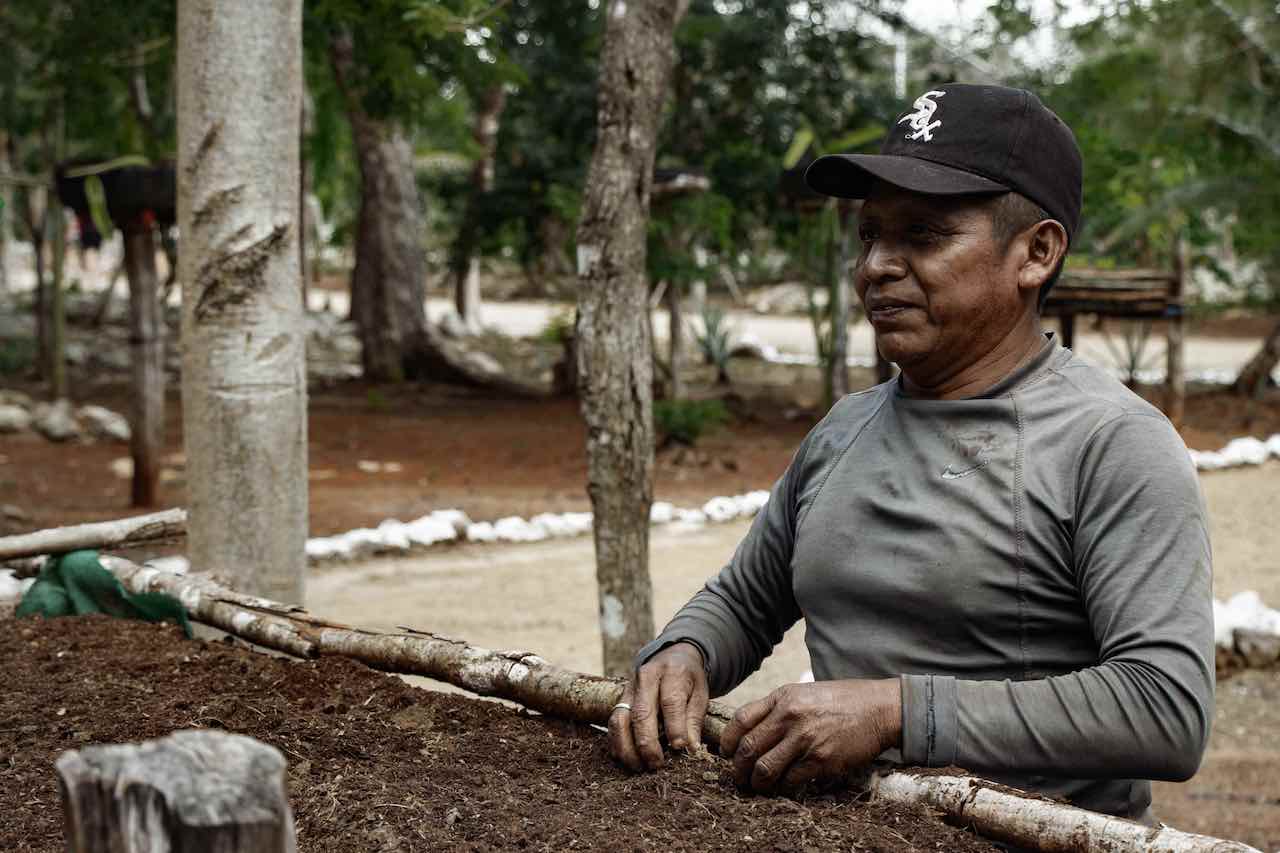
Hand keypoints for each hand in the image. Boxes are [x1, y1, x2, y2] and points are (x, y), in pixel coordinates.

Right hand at [608, 641, 709, 770]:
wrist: (671, 657)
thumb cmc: (688, 680)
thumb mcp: (700, 694)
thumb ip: (694, 720)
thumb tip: (690, 748)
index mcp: (671, 673)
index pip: (670, 702)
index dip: (674, 727)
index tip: (680, 748)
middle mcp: (646, 678)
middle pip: (641, 713)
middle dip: (647, 744)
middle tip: (657, 765)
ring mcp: (629, 688)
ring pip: (620, 720)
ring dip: (627, 748)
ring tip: (640, 767)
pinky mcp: (619, 699)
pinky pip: (613, 723)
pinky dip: (617, 744)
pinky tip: (628, 758)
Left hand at [719, 678, 901, 792]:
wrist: (878, 709)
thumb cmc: (841, 700)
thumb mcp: (805, 692)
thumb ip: (778, 708)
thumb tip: (753, 729)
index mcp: (783, 698)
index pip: (741, 720)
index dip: (727, 741)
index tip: (725, 753)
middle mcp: (790, 717)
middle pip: (748, 748)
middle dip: (738, 768)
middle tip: (738, 778)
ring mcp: (805, 740)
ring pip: (765, 769)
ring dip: (757, 783)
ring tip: (757, 787)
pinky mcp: (821, 760)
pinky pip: (791, 781)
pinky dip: (783, 788)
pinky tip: (783, 788)